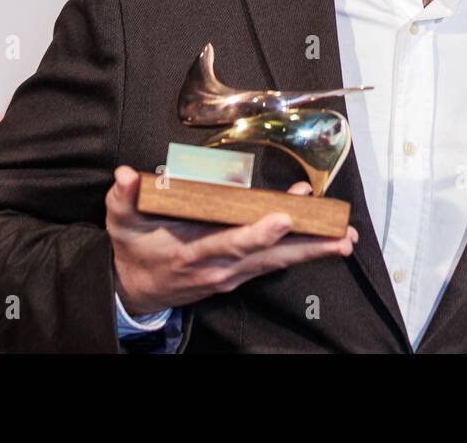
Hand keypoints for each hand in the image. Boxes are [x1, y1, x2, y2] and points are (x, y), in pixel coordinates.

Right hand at [107, 165, 356, 316]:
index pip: (230, 243)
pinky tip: (326, 242)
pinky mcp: (240, 275)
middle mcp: (219, 268)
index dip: (258, 233)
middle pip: (268, 257)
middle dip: (306, 246)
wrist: (136, 292)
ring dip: (313, 251)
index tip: (284, 218)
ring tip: (345, 240)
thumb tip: (125, 175)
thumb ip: (123, 198)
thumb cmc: (134, 251)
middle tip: (339, 236)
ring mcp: (232, 275)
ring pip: (278, 262)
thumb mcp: (122, 223)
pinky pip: (275, 263)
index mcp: (192, 253)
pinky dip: (300, 251)